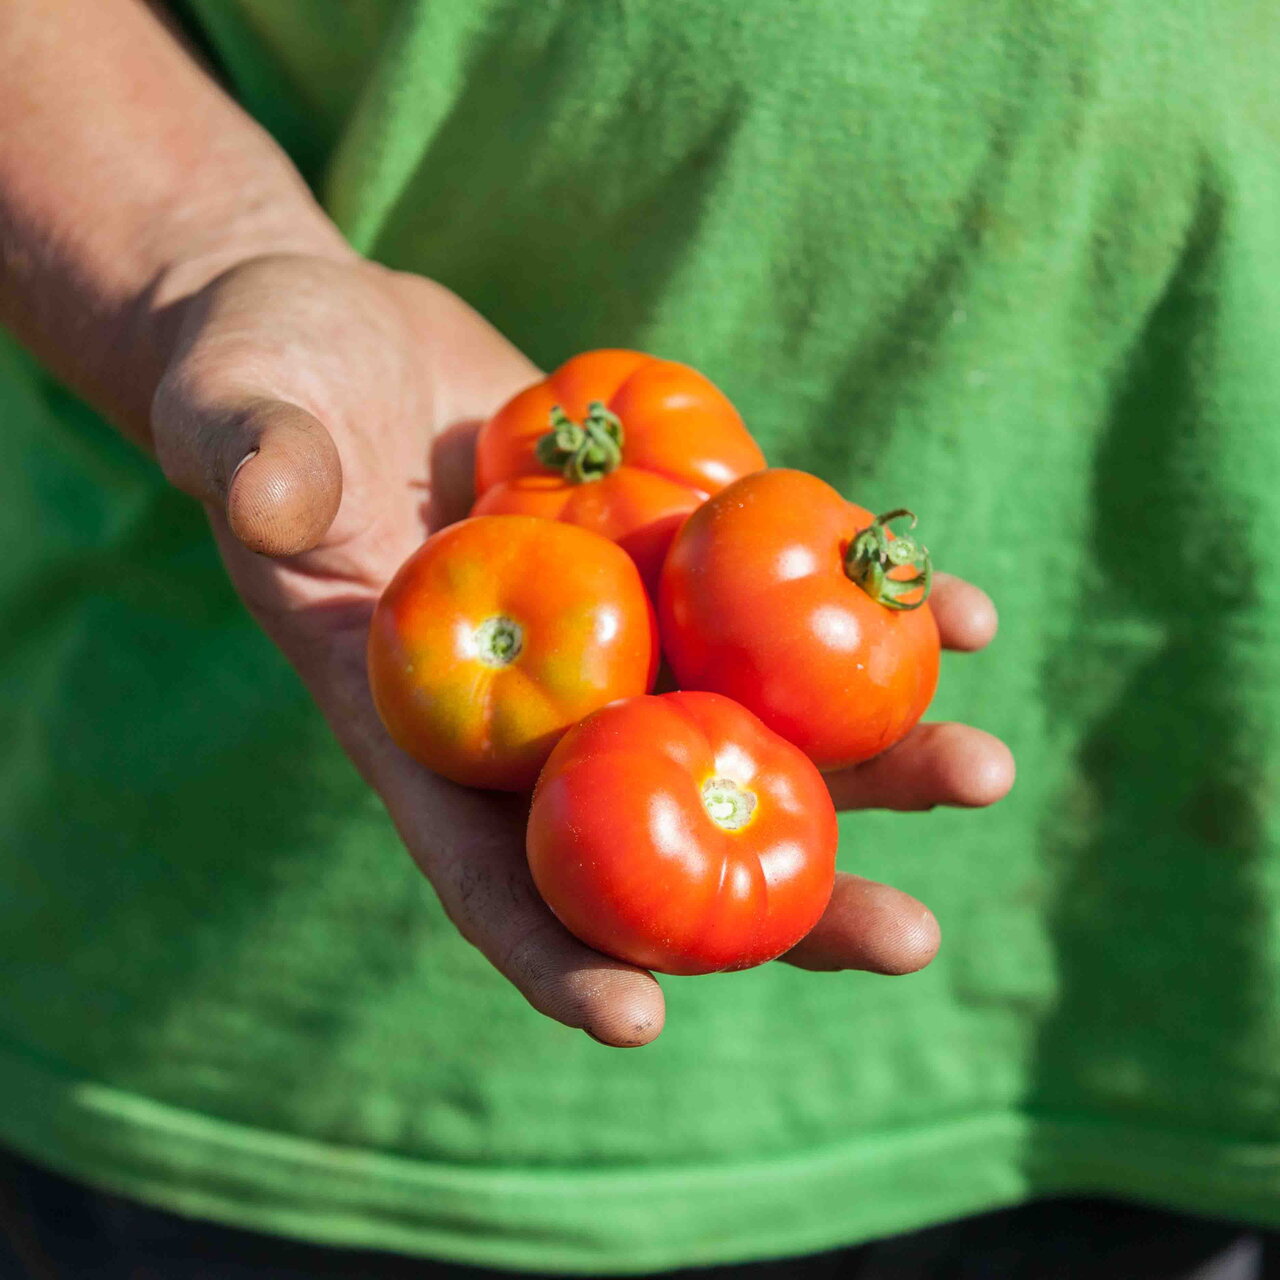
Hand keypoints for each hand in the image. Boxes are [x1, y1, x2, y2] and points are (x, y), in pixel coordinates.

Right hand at [152, 253, 1013, 1045]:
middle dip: (785, 895)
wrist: (352, 336)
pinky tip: (965, 614)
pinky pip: (782, 603)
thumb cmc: (264, 382)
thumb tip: (267, 505)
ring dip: (874, 762)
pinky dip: (868, 615)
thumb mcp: (240, 413)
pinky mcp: (676, 548)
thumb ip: (252, 461)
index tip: (639, 1023)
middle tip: (908, 941)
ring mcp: (623, 630)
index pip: (481, 866)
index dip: (548, 953)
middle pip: (664, 828)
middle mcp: (541, 704)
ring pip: (755, 724)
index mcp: (422, 723)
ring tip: (985, 770)